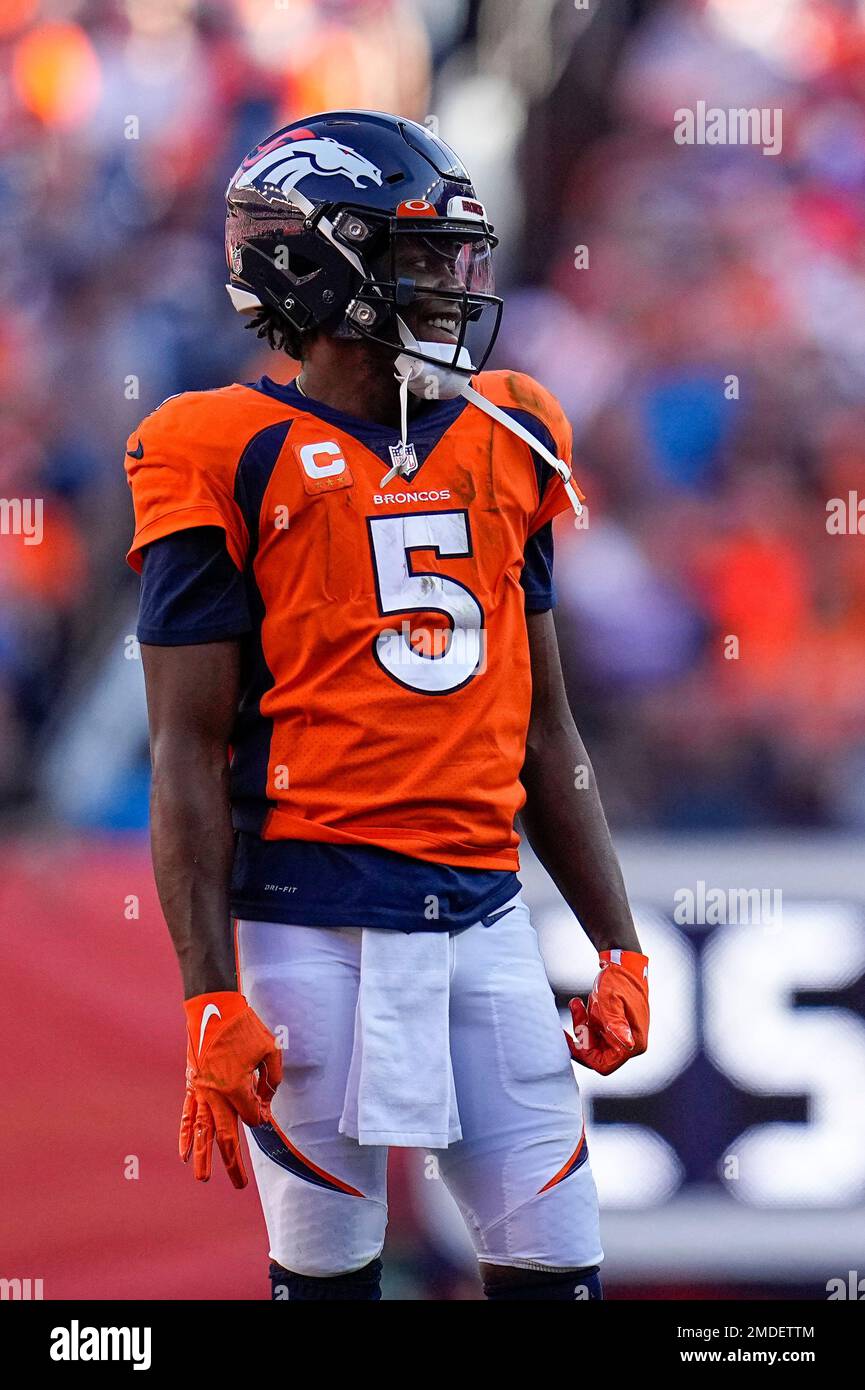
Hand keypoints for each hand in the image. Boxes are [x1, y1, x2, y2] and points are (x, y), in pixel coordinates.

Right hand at [179, 991, 282, 1187]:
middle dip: (232, 1161)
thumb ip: (273, 1077)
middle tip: (239, 1185)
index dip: (260, 1117)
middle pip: (225, 1135)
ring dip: (203, 1157)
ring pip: (202, 1131)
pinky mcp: (191, 1085)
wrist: (213, 1008)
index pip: (252, 1115)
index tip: (264, 1112)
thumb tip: (266, 1100)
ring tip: (203, 1179)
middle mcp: (216, 1094)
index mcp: (237, 1086)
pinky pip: (188, 1116)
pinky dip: (186, 1135)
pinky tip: (184, 1153)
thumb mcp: (270, 1048)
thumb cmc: (244, 1027)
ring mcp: (201, 1091)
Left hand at [566, 950, 648, 1075]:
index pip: (604, 1065)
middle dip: (581, 1036)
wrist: (624, 964)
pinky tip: (580, 1004)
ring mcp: (623, 1037)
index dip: (585, 1055)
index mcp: (633, 1043)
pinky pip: (595, 1033)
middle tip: (575, 1014)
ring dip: (582, 1026)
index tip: (573, 1038)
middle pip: (596, 1055)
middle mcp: (630, 1044)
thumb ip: (616, 1024)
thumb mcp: (611, 1001)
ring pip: (594, 1044)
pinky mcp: (616, 1029)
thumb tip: (627, 1045)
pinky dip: (585, 1021)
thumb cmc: (620, 981)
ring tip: (577, 1004)